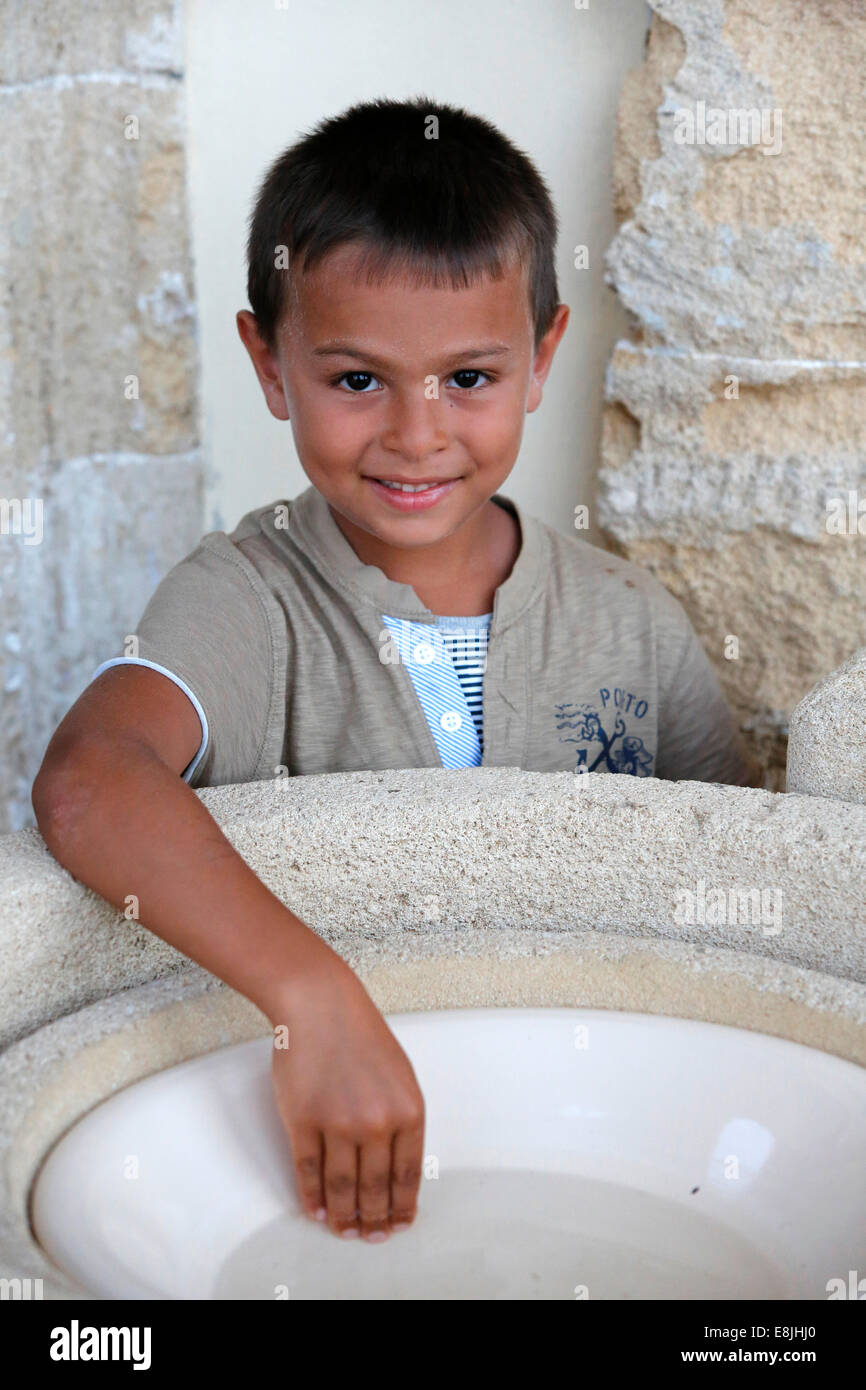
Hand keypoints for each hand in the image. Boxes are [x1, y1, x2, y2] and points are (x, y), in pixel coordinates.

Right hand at [270, 953, 425, 1241]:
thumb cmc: (361, 1034)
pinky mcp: (304, 1121)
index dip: (402, 1206)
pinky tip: (317, 1210)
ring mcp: (338, 1123)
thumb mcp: (400, 1075)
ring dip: (343, 1216)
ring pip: (342, 1187)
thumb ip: (401, 1118)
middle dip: (374, 1219)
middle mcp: (377, 1121)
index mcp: (408, 1109)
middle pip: (375, 1188)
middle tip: (370, 1236)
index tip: (399, 1224)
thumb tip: (395, 1168)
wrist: (321, 1005)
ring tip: (343, 1230)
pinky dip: (313, 1197)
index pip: (408, 1175)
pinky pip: (309, 1172)